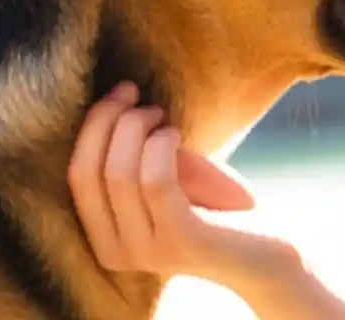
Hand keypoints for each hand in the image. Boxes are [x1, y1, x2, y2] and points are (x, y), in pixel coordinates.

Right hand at [67, 81, 299, 284]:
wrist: (267, 249)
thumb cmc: (216, 205)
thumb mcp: (167, 175)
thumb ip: (136, 153)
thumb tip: (119, 99)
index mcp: (104, 237)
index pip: (77, 175)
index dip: (92, 125)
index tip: (120, 90)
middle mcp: (115, 252)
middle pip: (89, 172)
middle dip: (110, 119)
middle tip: (140, 96)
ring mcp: (147, 251)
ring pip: (119, 172)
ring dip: (139, 128)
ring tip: (165, 119)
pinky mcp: (181, 240)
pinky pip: (155, 180)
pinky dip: (161, 145)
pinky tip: (176, 133)